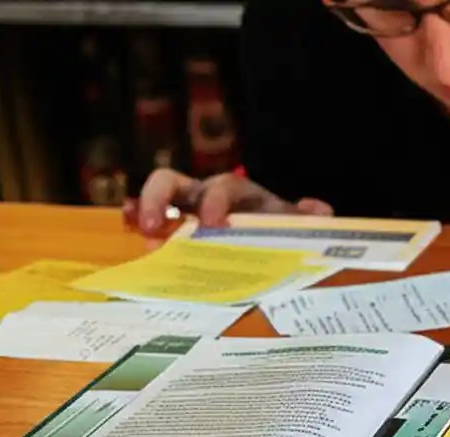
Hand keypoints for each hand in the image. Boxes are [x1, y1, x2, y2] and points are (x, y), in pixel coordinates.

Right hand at [122, 168, 333, 237]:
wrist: (273, 240)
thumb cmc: (279, 232)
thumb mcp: (296, 227)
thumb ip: (308, 219)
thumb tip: (320, 211)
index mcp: (239, 194)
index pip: (223, 188)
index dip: (215, 202)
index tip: (212, 223)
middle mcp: (205, 195)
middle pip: (174, 181)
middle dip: (160, 198)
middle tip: (154, 226)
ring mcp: (184, 210)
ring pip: (157, 197)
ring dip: (144, 209)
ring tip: (138, 232)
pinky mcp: (172, 228)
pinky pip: (148, 218)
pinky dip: (136, 219)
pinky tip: (129, 232)